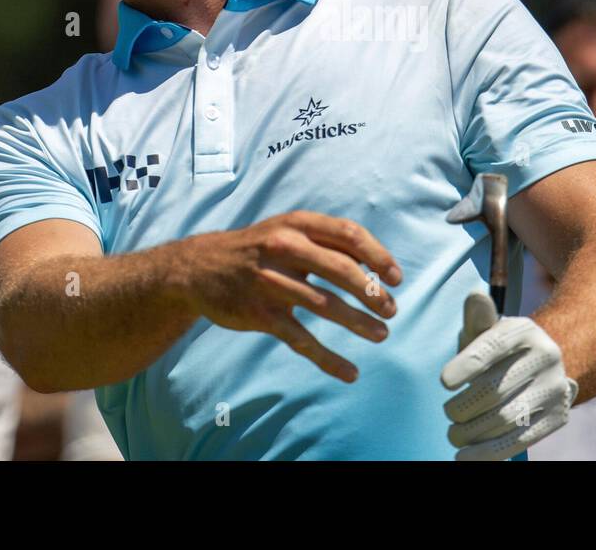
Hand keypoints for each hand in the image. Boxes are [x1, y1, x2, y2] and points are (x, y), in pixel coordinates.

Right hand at [180, 210, 401, 382]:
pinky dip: (328, 358)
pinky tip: (349, 372)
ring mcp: (270, 282)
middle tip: (392, 310)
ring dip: (358, 323)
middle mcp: (284, 248)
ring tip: (381, 335)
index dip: (378, 256)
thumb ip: (327, 242)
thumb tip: (377, 264)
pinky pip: (300, 339)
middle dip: (372, 292)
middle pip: (340, 269)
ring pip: (324, 306)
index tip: (397, 278)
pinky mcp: (260, 314)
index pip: (348, 234)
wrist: (198, 267)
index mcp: (297, 224)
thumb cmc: (258, 248)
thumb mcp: (288, 230)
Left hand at [440, 291, 577, 459]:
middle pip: (496, 388)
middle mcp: (546, 356)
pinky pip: (519, 440)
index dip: (466, 365)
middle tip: (448, 413)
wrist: (545, 367)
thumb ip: (477, 318)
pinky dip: (488, 453)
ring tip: (454, 435)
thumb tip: (475, 297)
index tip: (443, 381)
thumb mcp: (488, 330)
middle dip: (464, 406)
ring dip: (472, 432)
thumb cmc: (501, 350)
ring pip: (506, 418)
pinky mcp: (558, 416)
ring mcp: (555, 388)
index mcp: (524, 330)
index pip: (493, 347)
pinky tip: (465, 456)